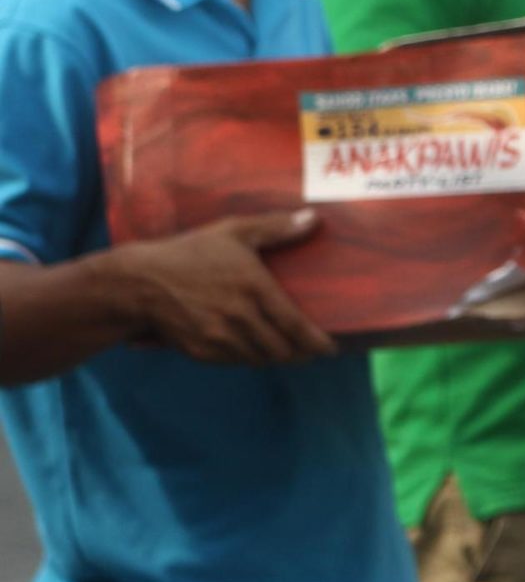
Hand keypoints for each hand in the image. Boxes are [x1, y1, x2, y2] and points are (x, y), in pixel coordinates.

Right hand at [111, 210, 335, 365]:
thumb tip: (313, 219)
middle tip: (309, 350)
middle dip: (299, 353)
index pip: (295, 326)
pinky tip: (252, 349)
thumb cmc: (189, 253)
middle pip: (281, 349)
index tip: (330, 348)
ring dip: (274, 357)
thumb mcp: (234, 231)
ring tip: (285, 350)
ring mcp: (220, 338)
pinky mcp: (201, 351)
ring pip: (259, 359)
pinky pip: (235, 362)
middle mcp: (241, 318)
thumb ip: (276, 228)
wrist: (138, 283)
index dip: (316, 342)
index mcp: (255, 289)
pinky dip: (248, 358)